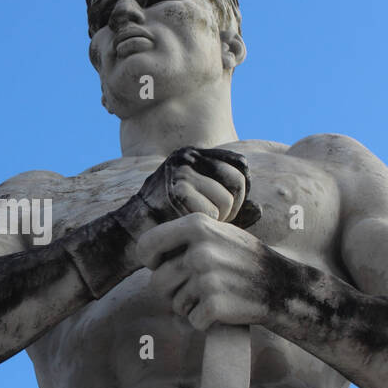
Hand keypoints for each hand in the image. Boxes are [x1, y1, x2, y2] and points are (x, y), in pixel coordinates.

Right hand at [135, 146, 260, 229]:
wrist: (127, 233)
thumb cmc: (166, 221)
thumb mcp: (199, 205)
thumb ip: (230, 205)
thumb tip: (261, 208)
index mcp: (193, 154)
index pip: (240, 165)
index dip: (242, 191)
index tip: (229, 208)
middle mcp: (186, 156)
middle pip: (237, 180)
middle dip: (233, 207)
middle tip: (216, 221)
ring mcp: (180, 171)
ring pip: (226, 200)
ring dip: (218, 221)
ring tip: (198, 226)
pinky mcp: (175, 191)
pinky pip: (211, 214)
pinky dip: (204, 228)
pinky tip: (187, 229)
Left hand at [137, 213, 277, 329]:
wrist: (283, 287)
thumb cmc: (245, 260)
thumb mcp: (218, 233)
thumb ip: (185, 236)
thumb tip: (146, 251)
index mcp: (197, 226)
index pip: (147, 246)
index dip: (151, 261)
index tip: (162, 267)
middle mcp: (199, 250)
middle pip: (157, 282)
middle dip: (172, 292)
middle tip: (195, 291)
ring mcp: (207, 278)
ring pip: (174, 304)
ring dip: (189, 307)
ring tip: (214, 297)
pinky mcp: (214, 304)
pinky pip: (192, 321)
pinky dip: (204, 321)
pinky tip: (223, 311)